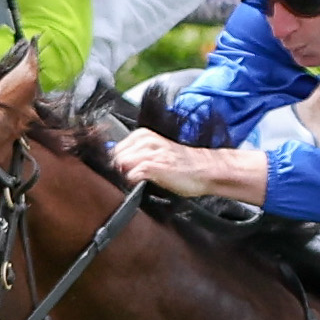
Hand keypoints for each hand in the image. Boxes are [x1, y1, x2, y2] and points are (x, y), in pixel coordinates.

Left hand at [107, 127, 262, 205]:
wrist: (206, 170)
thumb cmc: (181, 165)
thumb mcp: (154, 153)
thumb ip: (135, 155)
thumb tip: (114, 165)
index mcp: (143, 135)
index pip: (113, 150)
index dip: (117, 164)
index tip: (126, 171)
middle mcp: (146, 141)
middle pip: (115, 158)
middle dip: (120, 170)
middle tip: (135, 177)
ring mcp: (151, 153)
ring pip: (121, 165)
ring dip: (127, 176)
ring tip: (142, 180)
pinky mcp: (155, 166)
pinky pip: (132, 175)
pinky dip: (134, 183)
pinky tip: (145, 184)